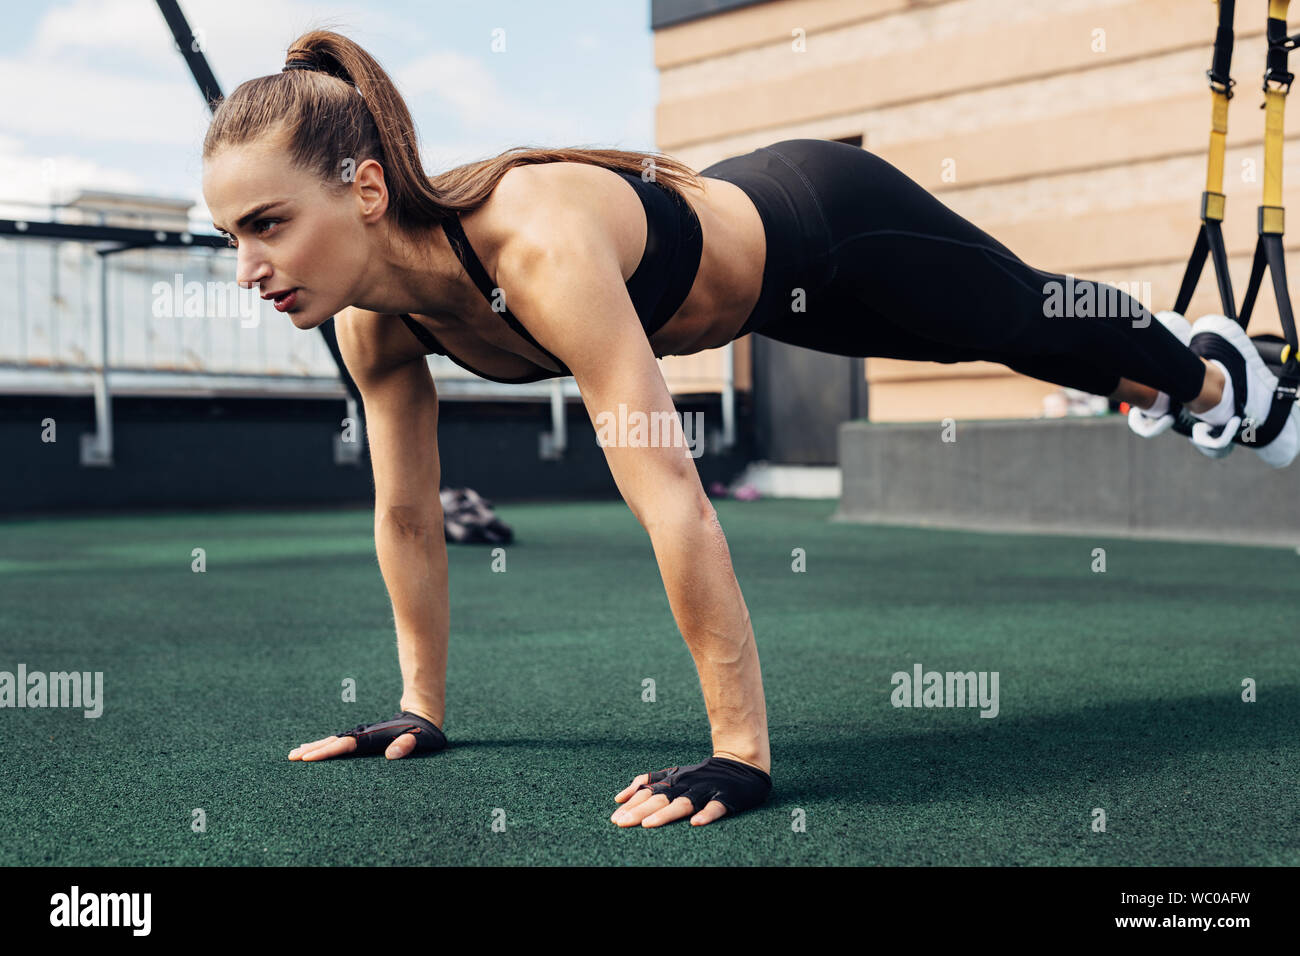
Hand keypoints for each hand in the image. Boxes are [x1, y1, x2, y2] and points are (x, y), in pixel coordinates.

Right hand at [288, 710, 446, 760]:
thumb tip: (390, 755)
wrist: (421, 715)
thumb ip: (406, 746)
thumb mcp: (418, 740)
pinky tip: (313, 750)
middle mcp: (362, 736)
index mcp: (371, 739)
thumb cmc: (422, 733)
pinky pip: (339, 742)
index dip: (326, 752)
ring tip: (295, 753)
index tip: (307, 757)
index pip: (344, 746)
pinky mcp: (362, 738)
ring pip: (333, 741)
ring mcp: (361, 736)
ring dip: (315, 747)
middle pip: (333, 742)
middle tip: (291, 756)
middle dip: (312, 750)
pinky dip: (325, 746)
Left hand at [610, 756, 771, 827]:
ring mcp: (705, 790)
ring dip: (666, 813)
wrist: (739, 762)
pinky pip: (716, 807)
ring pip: (683, 803)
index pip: (648, 792)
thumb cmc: (699, 774)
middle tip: (622, 823)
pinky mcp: (725, 797)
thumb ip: (646, 783)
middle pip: (660, 798)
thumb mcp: (672, 775)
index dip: (631, 805)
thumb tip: (618, 798)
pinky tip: (696, 823)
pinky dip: (706, 814)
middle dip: (640, 811)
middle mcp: (686, 784)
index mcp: (673, 780)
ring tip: (649, 824)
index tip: (615, 818)